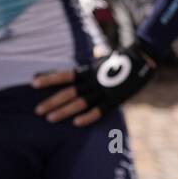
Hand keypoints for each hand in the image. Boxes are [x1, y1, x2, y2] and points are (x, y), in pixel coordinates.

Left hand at [33, 43, 156, 125]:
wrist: (144, 57)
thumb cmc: (125, 57)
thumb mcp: (107, 58)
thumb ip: (98, 60)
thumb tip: (96, 54)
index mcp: (89, 70)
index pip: (65, 75)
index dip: (49, 79)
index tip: (33, 83)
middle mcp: (93, 80)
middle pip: (68, 92)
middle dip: (52, 101)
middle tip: (38, 111)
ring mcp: (103, 90)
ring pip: (79, 103)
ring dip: (64, 111)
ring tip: (50, 119)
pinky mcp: (114, 99)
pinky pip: (99, 110)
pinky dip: (87, 117)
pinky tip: (76, 123)